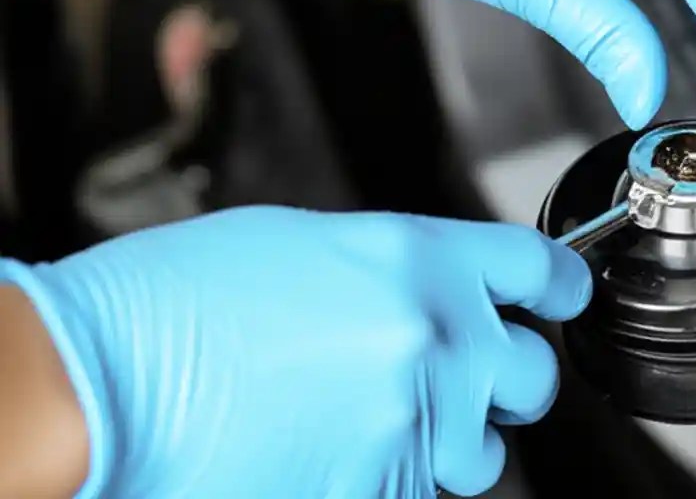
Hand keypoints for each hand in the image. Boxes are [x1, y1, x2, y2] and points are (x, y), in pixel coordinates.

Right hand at [0, 206, 591, 496]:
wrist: (104, 381)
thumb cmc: (184, 302)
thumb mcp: (307, 247)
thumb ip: (398, 271)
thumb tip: (440, 293)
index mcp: (418, 260)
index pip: (540, 268)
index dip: (561, 284)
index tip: (563, 294)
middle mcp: (433, 339)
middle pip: (532, 374)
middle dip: (505, 379)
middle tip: (458, 377)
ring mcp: (412, 424)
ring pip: (480, 452)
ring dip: (445, 441)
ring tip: (369, 422)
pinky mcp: (378, 490)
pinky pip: (419, 492)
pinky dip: (389, 477)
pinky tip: (331, 452)